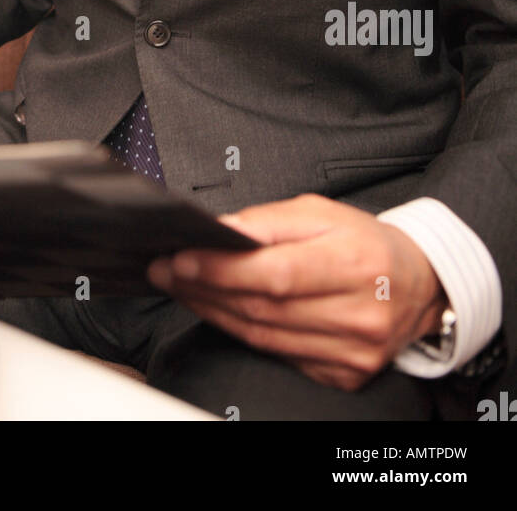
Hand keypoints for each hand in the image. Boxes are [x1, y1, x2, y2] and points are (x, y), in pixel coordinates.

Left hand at [147, 193, 447, 390]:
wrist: (419, 286)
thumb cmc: (368, 244)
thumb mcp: (323, 212)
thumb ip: (270, 221)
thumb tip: (222, 231)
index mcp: (355, 262)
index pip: (276, 273)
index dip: (222, 270)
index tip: (181, 258)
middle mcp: (358, 313)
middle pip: (263, 308)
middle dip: (204, 288)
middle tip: (167, 270)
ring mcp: (352, 351)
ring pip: (264, 336)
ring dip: (214, 311)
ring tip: (183, 288)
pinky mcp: (344, 374)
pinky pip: (279, 355)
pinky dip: (242, 332)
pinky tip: (219, 310)